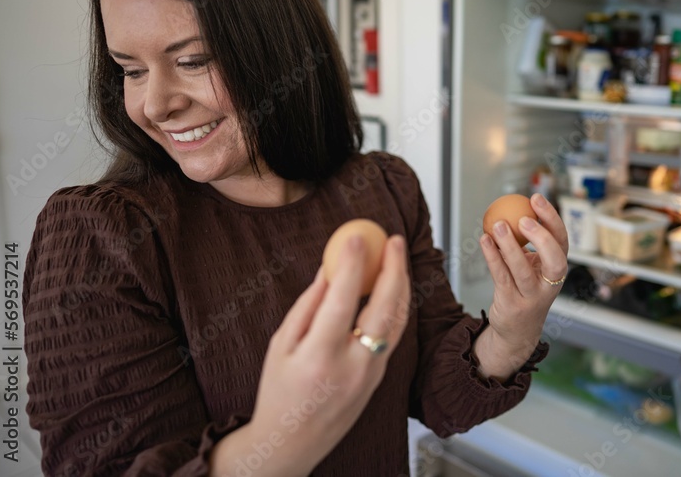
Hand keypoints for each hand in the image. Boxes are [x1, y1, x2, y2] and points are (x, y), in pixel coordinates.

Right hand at [210, 235, 410, 475]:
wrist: (292, 443)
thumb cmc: (278, 393)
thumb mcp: (281, 346)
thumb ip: (308, 306)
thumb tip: (329, 269)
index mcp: (319, 356)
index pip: (343, 299)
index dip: (352, 264)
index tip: (356, 237)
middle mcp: (352, 365)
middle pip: (385, 308)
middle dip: (394, 268)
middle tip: (394, 240)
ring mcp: (371, 374)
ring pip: (398, 321)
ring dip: (402, 284)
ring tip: (398, 256)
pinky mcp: (380, 378)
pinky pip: (393, 335)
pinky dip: (397, 306)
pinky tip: (393, 287)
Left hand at [475, 193, 568, 380]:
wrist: (518, 330)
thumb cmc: (525, 289)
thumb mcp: (532, 266)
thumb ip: (527, 242)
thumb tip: (512, 207)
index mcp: (557, 269)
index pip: (562, 241)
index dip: (551, 219)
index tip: (536, 199)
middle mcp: (550, 284)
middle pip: (555, 260)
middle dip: (542, 237)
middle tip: (523, 218)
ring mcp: (532, 297)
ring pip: (522, 271)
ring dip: (510, 246)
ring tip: (498, 225)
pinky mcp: (512, 304)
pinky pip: (501, 277)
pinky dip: (492, 257)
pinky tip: (484, 240)